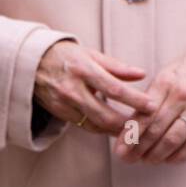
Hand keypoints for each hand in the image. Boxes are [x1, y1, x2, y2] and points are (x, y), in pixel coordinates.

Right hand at [33, 39, 157, 133]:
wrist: (33, 63)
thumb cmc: (68, 56)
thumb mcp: (92, 55)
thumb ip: (118, 67)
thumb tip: (142, 74)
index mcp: (84, 69)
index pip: (114, 88)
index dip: (134, 99)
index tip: (152, 105)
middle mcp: (72, 89)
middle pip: (104, 114)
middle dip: (127, 123)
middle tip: (147, 125)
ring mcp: (64, 104)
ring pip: (95, 125)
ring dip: (116, 131)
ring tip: (136, 132)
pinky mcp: (60, 114)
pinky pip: (85, 126)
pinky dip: (103, 130)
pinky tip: (117, 130)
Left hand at [111, 40, 185, 164]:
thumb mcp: (168, 73)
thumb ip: (152, 97)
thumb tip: (132, 124)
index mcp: (166, 81)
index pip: (143, 115)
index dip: (129, 136)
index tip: (120, 150)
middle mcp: (183, 94)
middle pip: (156, 130)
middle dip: (139, 150)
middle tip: (129, 159)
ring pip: (174, 140)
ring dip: (157, 155)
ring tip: (148, 160)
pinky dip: (180, 156)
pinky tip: (170, 159)